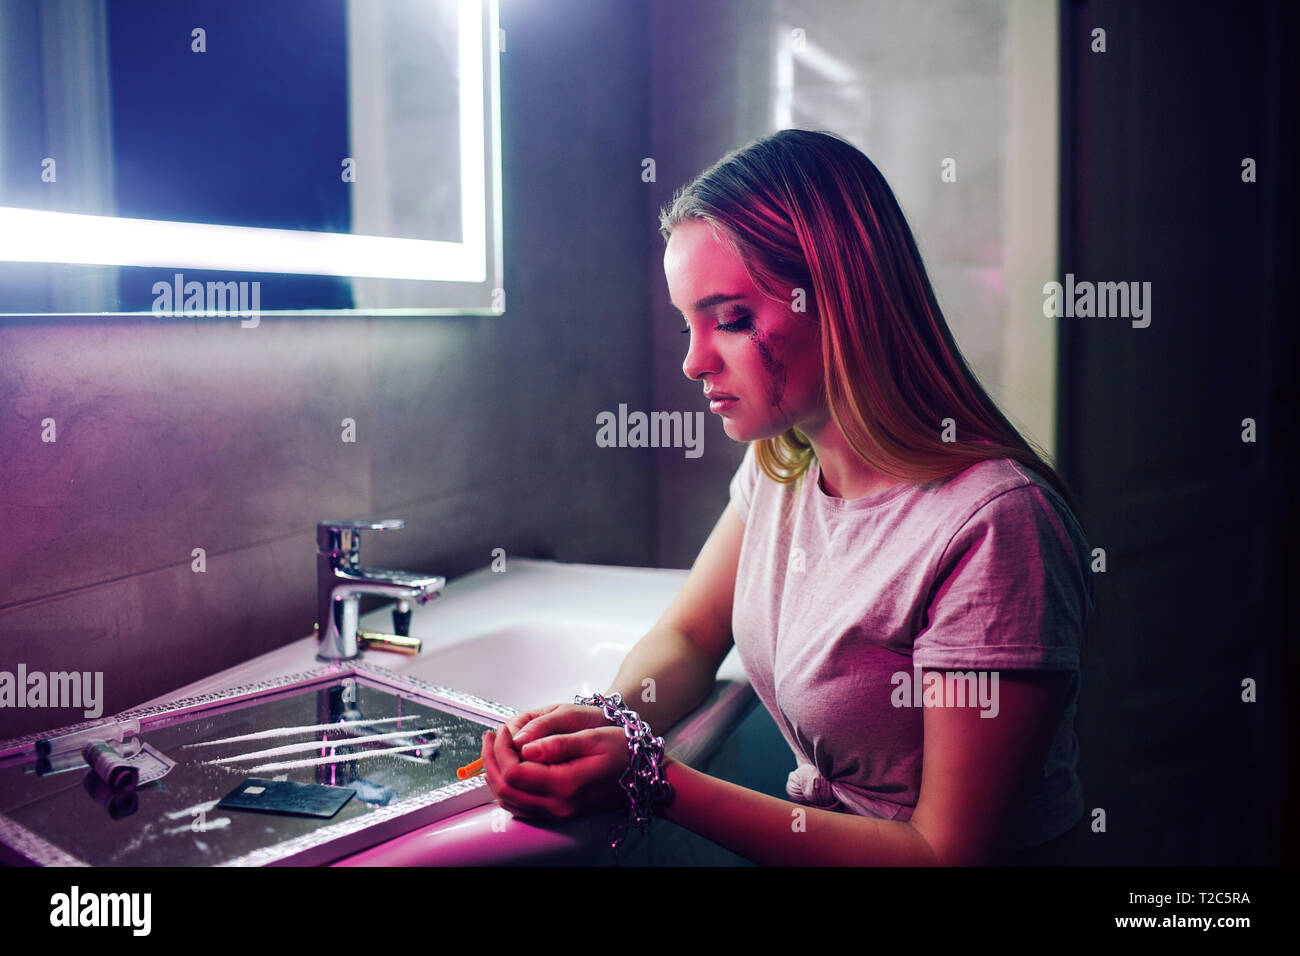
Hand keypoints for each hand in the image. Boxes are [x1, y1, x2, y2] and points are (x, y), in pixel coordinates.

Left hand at [479, 704, 628, 820]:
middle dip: (491, 761)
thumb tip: (525, 745)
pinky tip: (507, 768)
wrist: (644, 778)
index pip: (515, 772)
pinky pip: (521, 807)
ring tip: (495, 748)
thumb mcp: (594, 738)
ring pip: (509, 801)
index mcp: (566, 784)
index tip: (504, 729)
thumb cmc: (624, 754)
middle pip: (506, 790)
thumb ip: (558, 742)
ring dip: (495, 774)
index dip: (501, 750)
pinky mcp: (558, 813)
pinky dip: (507, 788)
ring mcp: (558, 812)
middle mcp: (558, 805)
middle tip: (491, 737)